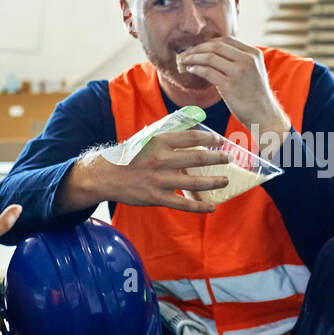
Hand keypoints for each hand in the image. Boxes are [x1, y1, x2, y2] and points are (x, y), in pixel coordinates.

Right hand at [61, 129, 230, 214]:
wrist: (105, 175)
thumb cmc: (129, 155)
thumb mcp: (145, 139)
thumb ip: (167, 136)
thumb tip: (192, 127)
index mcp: (158, 141)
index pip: (192, 137)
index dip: (210, 138)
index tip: (220, 140)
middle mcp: (161, 159)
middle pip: (198, 158)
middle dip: (217, 158)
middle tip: (228, 158)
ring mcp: (159, 180)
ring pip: (194, 182)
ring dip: (214, 181)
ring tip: (226, 180)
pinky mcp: (156, 197)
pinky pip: (183, 204)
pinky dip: (200, 206)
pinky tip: (213, 206)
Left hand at [176, 38, 291, 142]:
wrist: (264, 115)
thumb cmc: (255, 95)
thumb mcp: (253, 71)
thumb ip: (239, 60)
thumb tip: (214, 53)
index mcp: (253, 53)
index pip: (226, 40)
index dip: (208, 42)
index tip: (197, 47)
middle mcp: (247, 59)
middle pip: (216, 46)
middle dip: (197, 48)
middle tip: (185, 53)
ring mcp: (239, 72)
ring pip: (209, 57)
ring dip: (193, 57)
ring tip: (183, 60)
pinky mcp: (230, 86)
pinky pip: (207, 72)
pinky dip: (196, 69)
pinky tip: (190, 70)